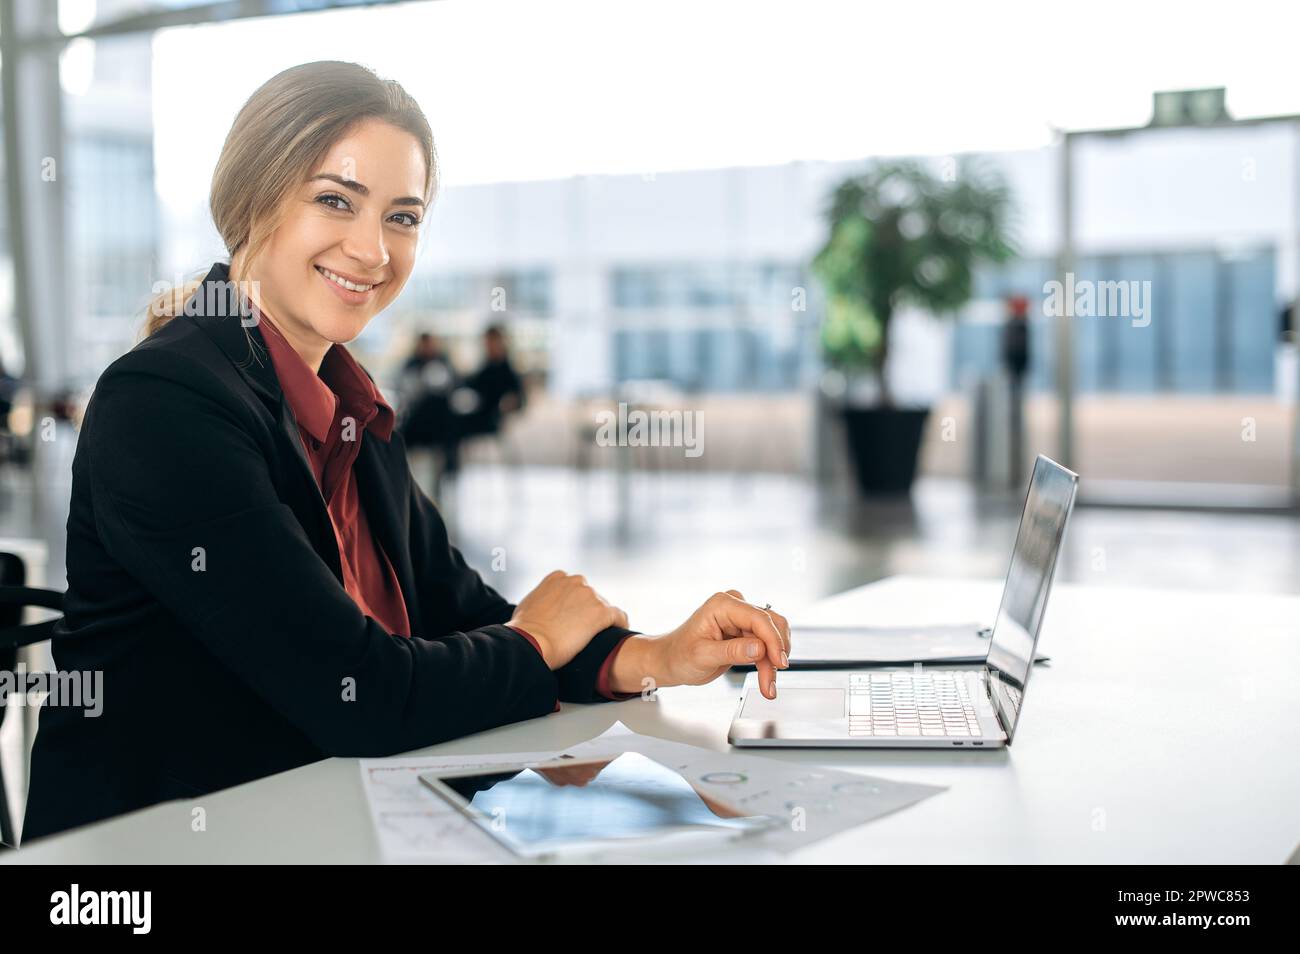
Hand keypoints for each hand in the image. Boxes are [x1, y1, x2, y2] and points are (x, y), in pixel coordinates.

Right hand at [509, 570, 627, 669]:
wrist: (532, 641)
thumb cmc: (525, 629)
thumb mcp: (528, 604)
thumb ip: (541, 599)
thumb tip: (543, 607)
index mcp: (558, 577)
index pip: (575, 588)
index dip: (575, 604)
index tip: (574, 618)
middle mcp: (576, 581)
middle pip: (590, 597)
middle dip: (588, 611)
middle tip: (583, 632)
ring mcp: (590, 595)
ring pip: (604, 607)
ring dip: (602, 620)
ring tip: (598, 637)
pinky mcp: (602, 612)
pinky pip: (619, 617)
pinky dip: (620, 624)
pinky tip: (619, 633)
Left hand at [612, 590, 789, 698]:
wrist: (671, 661)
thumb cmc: (679, 655)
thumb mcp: (703, 656)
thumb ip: (732, 651)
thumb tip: (760, 648)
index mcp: (722, 605)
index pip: (758, 618)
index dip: (773, 640)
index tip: (779, 662)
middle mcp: (735, 607)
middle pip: (770, 626)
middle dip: (776, 654)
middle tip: (772, 680)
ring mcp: (741, 619)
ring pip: (772, 637)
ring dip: (774, 662)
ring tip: (768, 685)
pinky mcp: (745, 632)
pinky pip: (766, 645)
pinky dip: (769, 663)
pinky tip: (766, 679)